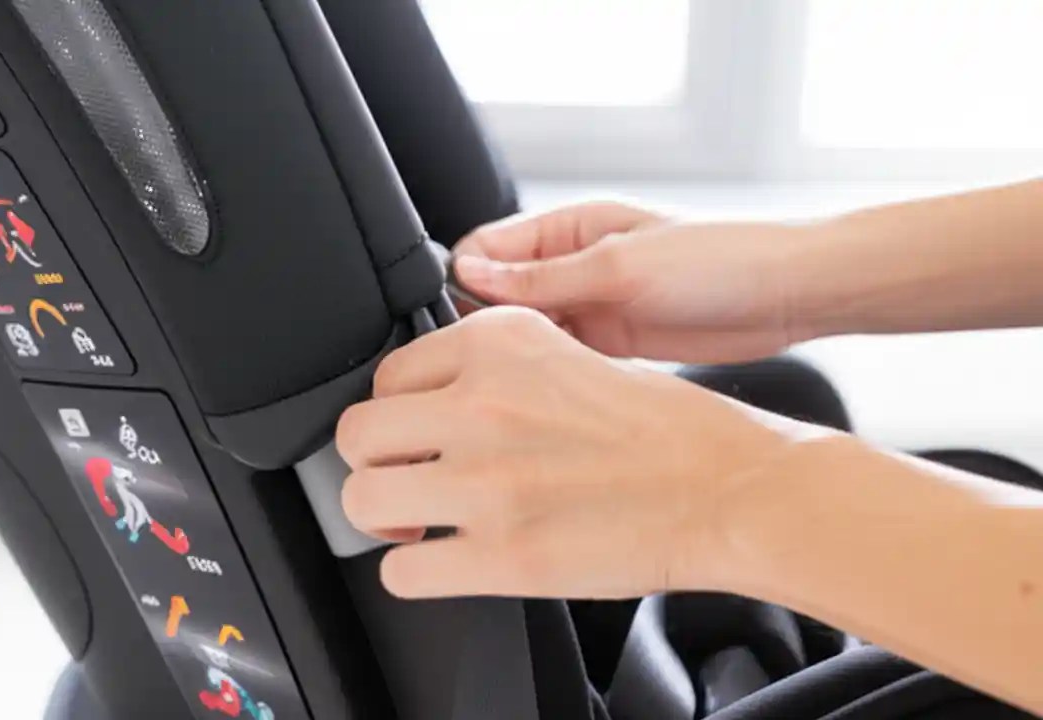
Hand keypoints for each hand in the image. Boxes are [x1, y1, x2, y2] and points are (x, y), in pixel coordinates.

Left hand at [336, 307, 810, 599]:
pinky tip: (444, 561)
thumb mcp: (569, 354)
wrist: (731, 487)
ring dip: (383, 517)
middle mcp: (480, 403)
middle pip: (357, 435)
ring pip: (361, 500)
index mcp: (496, 342)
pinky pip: (400, 572)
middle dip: (375, 463)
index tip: (415, 433)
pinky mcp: (503, 555)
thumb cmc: (667, 427)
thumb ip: (493, 367)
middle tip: (405, 478)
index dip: (398, 412)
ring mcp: (486, 482)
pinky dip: (413, 572)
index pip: (387, 376)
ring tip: (418, 522)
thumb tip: (431, 396)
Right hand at [452, 202, 811, 362]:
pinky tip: (545, 394)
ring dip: (517, 354)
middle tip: (476, 362)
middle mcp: (575, 265)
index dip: (463, 280)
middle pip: (500, 296)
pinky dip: (550, 375)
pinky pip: (563, 359)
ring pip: (528, 333)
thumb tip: (471, 274)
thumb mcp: (620, 266)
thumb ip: (542, 278)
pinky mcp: (613, 345)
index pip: (488, 249)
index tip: (452, 319)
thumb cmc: (722, 259)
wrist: (790, 295)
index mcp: (570, 228)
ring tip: (508, 383)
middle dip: (483, 325)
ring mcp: (593, 306)